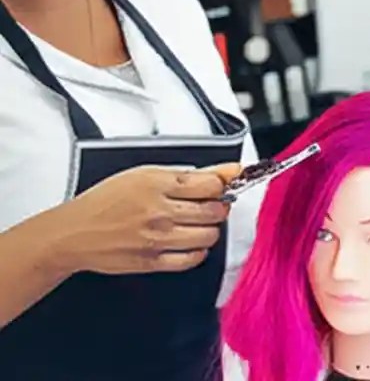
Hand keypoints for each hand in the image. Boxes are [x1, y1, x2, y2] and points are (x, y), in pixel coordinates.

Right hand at [53, 163, 238, 275]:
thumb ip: (194, 173)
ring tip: (196, 224)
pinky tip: (188, 242)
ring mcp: (157, 239)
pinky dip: (197, 251)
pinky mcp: (153, 262)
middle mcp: (159, 212)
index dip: (221, 186)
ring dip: (209, 229)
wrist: (73, 233)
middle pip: (215, 211)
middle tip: (207, 206)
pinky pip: (192, 259)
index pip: (213, 185)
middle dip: (218, 207)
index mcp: (158, 184)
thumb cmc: (106, 201)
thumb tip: (232, 170)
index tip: (217, 188)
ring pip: (209, 235)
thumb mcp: (147, 174)